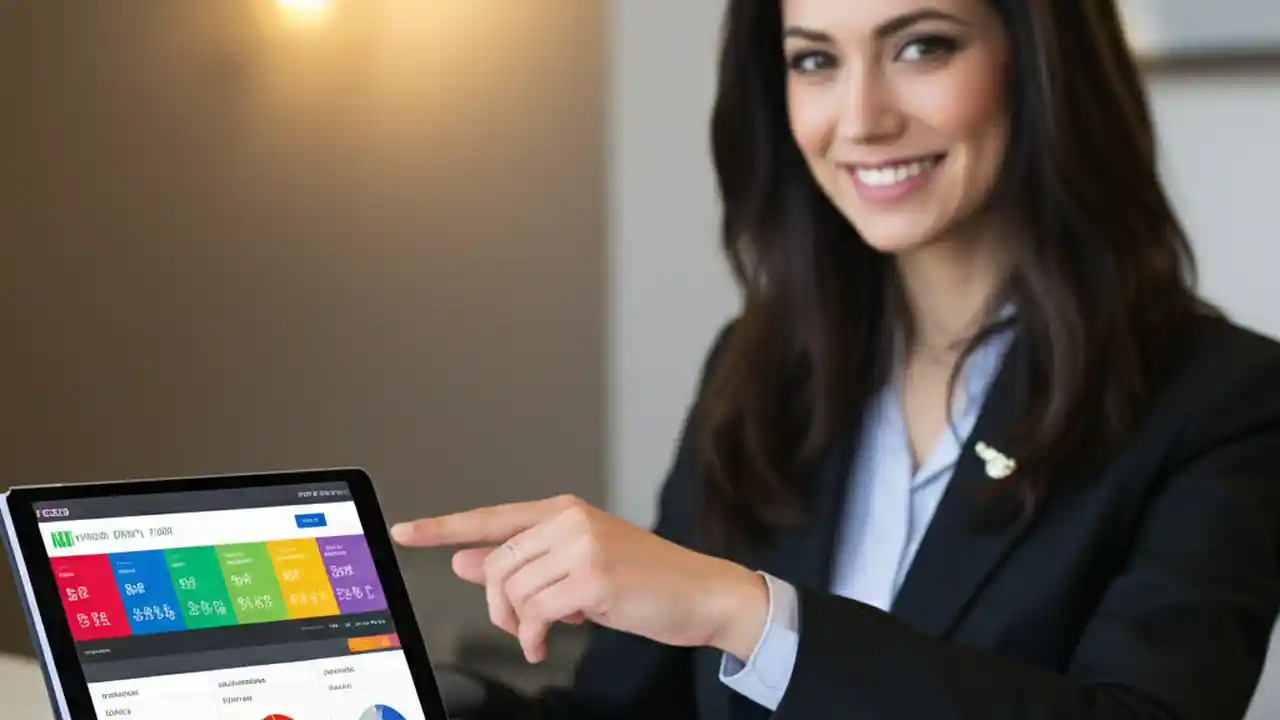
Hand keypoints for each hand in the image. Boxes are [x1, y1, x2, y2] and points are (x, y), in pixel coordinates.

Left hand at [391, 494, 767, 663]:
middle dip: (497, 606)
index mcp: (565, 510)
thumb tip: (464, 561)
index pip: (492, 517)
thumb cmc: (644, 580)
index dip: (444, 527)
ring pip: (513, 590)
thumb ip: (524, 562)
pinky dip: (534, 637)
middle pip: (497, 565)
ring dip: (520, 626)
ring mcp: (582, 544)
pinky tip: (547, 644)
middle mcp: (570, 519)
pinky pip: (536, 612)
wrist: (702, 593)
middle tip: (519, 628)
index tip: (406, 531)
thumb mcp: (578, 567)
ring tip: (543, 635)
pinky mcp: (593, 577)